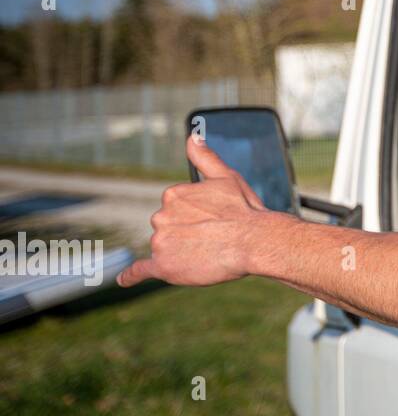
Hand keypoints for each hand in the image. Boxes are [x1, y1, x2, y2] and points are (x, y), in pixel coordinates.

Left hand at [117, 133, 278, 287]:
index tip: (214, 219)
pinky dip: (132, 275)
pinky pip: (142, 270)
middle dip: (186, 233)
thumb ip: (205, 158)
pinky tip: (124, 278)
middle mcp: (160, 217)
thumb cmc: (244, 209)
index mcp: (173, 195)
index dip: (196, 217)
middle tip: (214, 236)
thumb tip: (192, 136)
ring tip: (209, 251)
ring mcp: (160, 242)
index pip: (176, 209)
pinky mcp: (163, 266)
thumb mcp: (225, 177)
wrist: (253, 241)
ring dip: (181, 251)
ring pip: (165, 248)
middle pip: (168, 228)